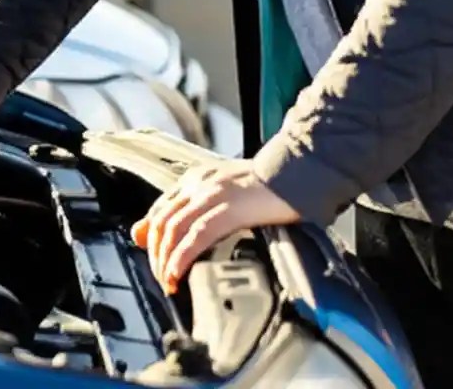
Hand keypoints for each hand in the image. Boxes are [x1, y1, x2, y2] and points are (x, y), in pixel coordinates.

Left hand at [131, 160, 299, 293]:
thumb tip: (179, 232)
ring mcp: (213, 195)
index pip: (160, 210)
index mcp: (196, 179)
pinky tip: (178, 273)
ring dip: (165, 260)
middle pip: (162, 222)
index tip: (154, 259)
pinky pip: (197, 236)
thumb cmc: (270, 187)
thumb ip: (203, 209)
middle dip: (156, 254)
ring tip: (169, 282)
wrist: (301, 169)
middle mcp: (199, 184)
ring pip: (173, 230)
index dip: (150, 237)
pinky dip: (183, 257)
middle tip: (161, 278)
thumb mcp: (227, 193)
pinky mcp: (232, 209)